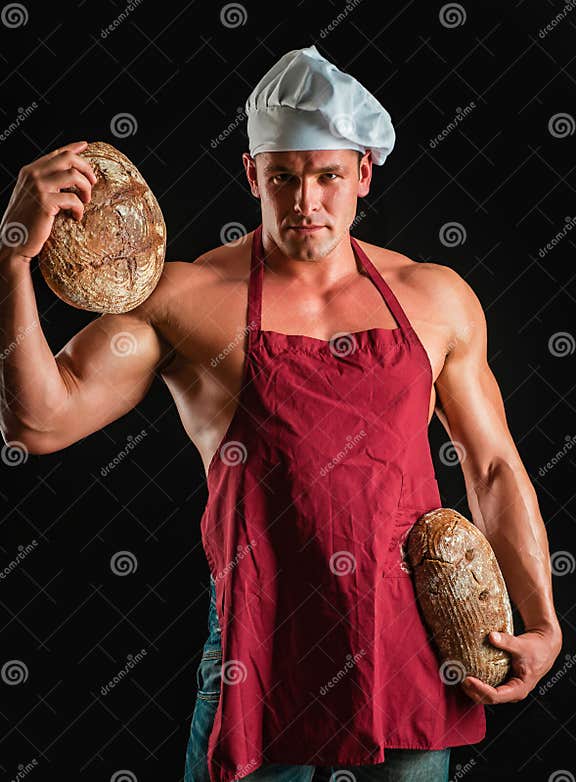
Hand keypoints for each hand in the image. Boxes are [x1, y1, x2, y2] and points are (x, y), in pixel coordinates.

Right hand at [0, 140, 96, 262]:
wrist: (14, 241)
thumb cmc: (26, 221)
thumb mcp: (32, 196)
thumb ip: (45, 183)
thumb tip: (67, 176)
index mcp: (30, 171)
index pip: (56, 153)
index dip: (73, 148)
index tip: (85, 145)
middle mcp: (33, 174)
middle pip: (68, 158)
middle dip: (86, 168)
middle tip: (93, 182)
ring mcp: (38, 187)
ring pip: (74, 175)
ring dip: (86, 188)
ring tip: (85, 200)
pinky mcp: (45, 202)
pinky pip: (73, 199)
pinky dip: (79, 209)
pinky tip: (76, 216)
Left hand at [461, 626, 561, 703]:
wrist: (544, 646)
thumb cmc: (535, 648)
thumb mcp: (522, 645)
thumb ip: (507, 642)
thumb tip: (491, 636)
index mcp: (519, 689)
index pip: (496, 696)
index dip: (480, 689)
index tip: (467, 679)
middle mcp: (512, 692)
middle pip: (488, 699)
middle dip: (472, 691)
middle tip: (458, 678)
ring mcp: (507, 688)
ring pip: (486, 695)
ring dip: (472, 689)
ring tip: (457, 677)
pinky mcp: (502, 681)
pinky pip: (487, 685)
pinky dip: (476, 682)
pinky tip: (465, 672)